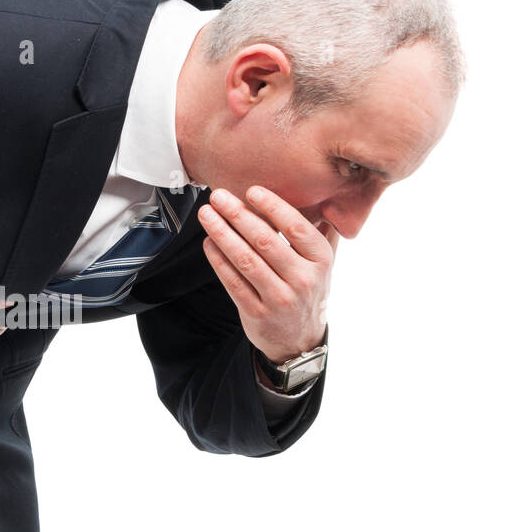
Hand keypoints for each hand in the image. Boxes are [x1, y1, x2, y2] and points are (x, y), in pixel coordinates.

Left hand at [197, 185, 336, 362]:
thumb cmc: (308, 292)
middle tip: (218, 196)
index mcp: (321, 261)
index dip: (272, 206)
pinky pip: (233, 282)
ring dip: (222, 234)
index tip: (251, 191)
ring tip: (206, 215)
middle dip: (238, 215)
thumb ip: (323, 232)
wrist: (299, 340)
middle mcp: (303, 279)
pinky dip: (218, 260)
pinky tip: (208, 242)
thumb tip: (324, 195)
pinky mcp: (256, 313)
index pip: (296, 227)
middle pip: (265, 241)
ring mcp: (279, 299)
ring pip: (245, 260)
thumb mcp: (324, 264)